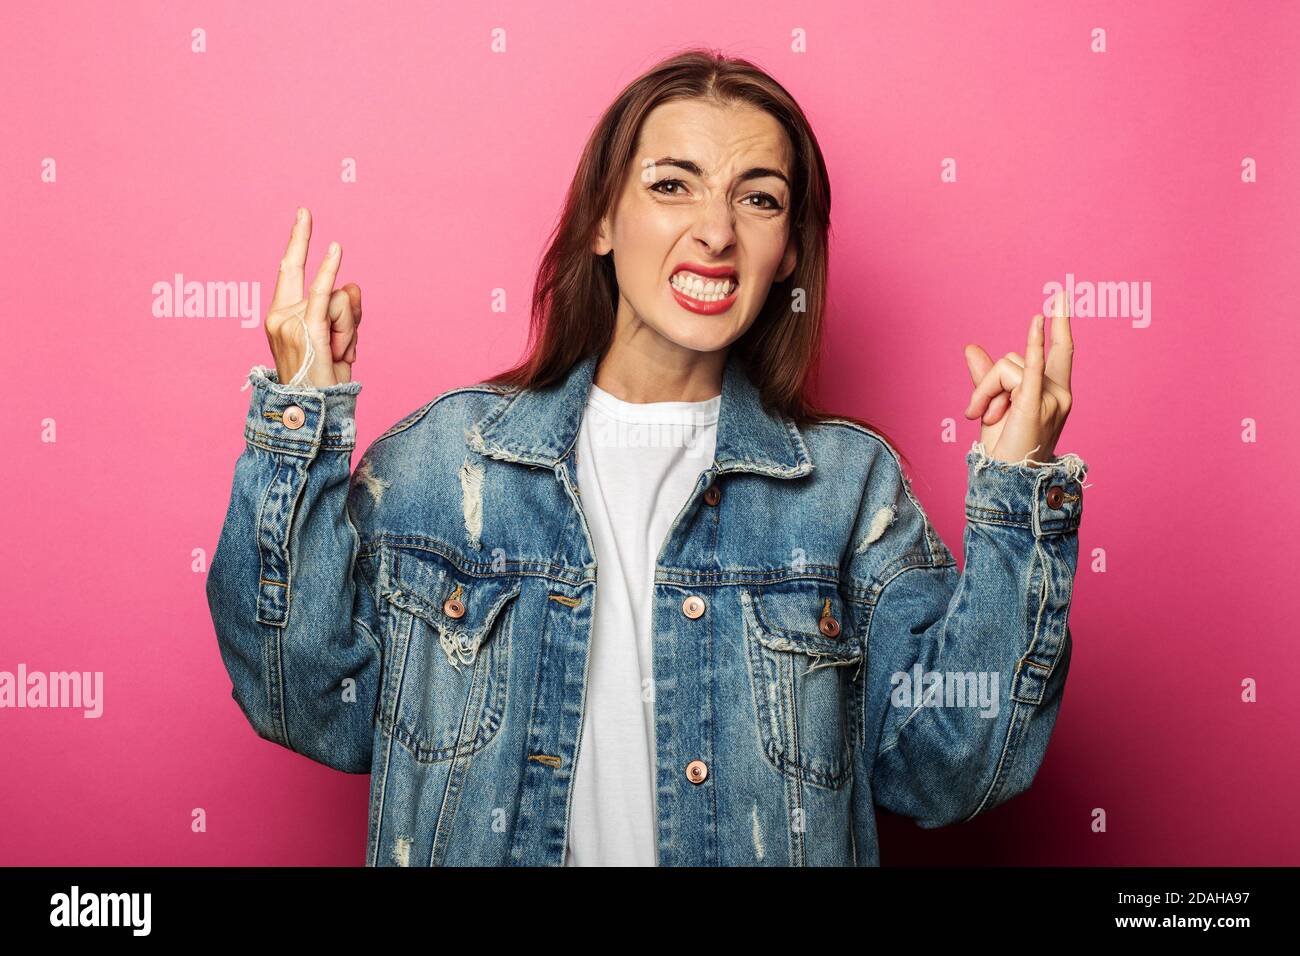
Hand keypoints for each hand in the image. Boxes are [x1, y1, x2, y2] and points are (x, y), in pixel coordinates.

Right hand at [264, 207, 360, 387]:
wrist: (313, 413)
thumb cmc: (324, 379)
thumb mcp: (338, 338)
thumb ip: (346, 308)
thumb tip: (352, 283)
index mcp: (280, 314)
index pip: (290, 270)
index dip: (299, 241)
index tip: (304, 214)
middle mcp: (280, 315)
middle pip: (331, 291)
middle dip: (348, 320)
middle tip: (339, 350)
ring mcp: (289, 322)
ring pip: (341, 302)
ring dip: (351, 332)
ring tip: (339, 357)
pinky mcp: (306, 331)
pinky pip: (323, 295)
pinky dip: (328, 272)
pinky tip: (335, 249)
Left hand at [961, 291, 1073, 464]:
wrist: (1007, 479)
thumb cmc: (1006, 447)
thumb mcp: (994, 406)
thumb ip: (986, 376)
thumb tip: (970, 347)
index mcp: (1056, 391)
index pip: (1061, 350)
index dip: (1061, 323)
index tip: (1060, 295)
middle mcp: (1060, 392)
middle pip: (1014, 360)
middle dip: (989, 383)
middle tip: (979, 413)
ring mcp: (1052, 399)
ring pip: (1006, 368)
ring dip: (985, 394)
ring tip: (986, 419)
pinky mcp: (1036, 405)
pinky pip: (1031, 368)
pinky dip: (1034, 344)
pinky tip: (1037, 320)